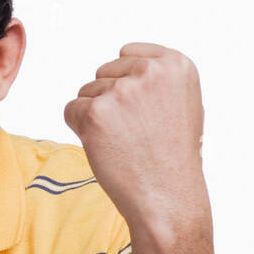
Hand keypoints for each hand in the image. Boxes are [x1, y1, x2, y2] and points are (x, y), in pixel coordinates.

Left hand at [64, 42, 206, 232]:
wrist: (167, 199)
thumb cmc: (173, 158)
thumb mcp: (183, 104)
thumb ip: (158, 77)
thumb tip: (124, 55)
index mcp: (176, 65)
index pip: (128, 54)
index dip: (127, 85)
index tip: (141, 113)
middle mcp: (151, 71)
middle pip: (104, 72)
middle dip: (110, 101)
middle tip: (133, 135)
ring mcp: (123, 91)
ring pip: (86, 92)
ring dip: (96, 118)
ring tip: (123, 144)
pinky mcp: (96, 113)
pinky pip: (70, 111)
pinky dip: (80, 131)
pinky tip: (105, 149)